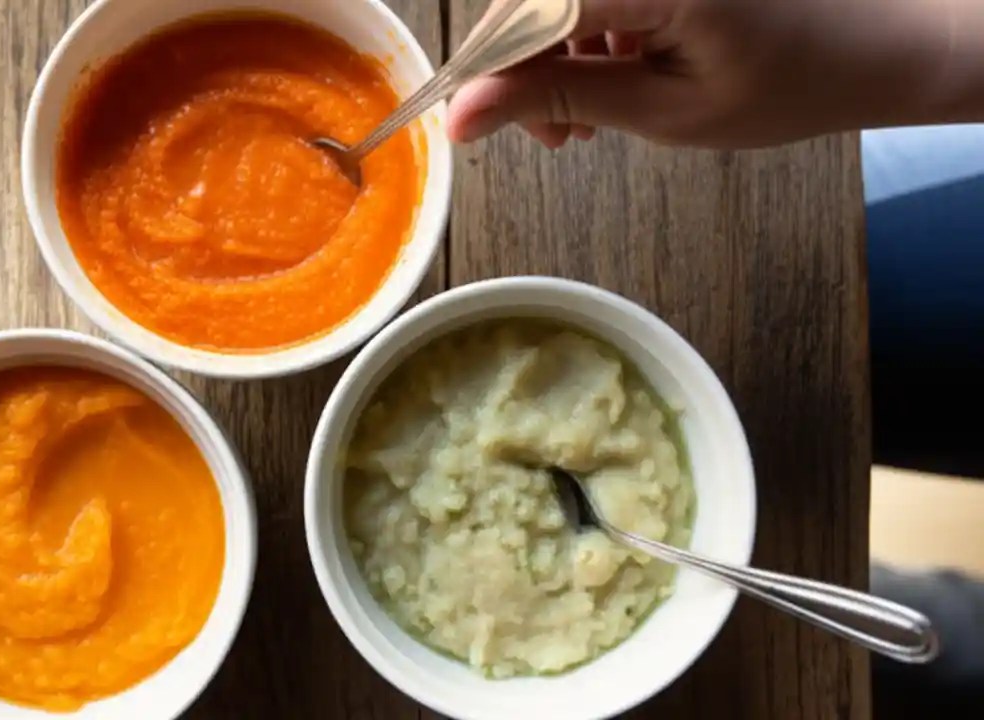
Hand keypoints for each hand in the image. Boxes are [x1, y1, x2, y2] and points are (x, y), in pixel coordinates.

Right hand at [447, 0, 983, 149]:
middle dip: (521, 62)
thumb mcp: (664, 108)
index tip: (464, 117)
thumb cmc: (790, 83)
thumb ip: (560, 98)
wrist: (872, 50)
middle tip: (547, 133)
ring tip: (583, 120)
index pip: (532, 6)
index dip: (488, 63)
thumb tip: (467, 113)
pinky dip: (586, 32)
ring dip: (553, 53)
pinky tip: (609, 78)